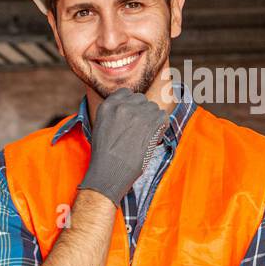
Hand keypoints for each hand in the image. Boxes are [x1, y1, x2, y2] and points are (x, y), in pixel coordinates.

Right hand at [79, 88, 166, 204]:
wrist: (110, 172)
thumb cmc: (105, 154)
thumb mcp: (101, 125)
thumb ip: (115, 112)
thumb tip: (130, 108)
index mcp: (108, 105)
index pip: (126, 93)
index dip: (132, 104)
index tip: (132, 115)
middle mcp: (123, 105)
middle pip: (141, 99)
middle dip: (142, 112)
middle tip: (140, 128)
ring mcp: (138, 113)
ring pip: (153, 108)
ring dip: (152, 120)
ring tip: (145, 135)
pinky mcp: (152, 123)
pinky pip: (163, 117)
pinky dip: (161, 127)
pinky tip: (154, 137)